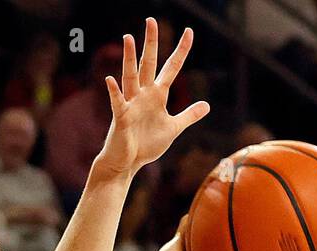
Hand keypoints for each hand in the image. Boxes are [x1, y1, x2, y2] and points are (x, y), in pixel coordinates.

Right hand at [93, 18, 209, 181]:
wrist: (127, 163)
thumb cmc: (146, 145)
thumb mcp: (173, 128)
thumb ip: (189, 116)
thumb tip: (206, 105)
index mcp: (157, 96)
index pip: (171, 68)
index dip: (181, 51)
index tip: (189, 32)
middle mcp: (143, 95)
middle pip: (148, 64)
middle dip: (151, 44)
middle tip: (151, 21)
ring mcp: (131, 104)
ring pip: (130, 77)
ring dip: (129, 58)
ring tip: (128, 38)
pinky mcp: (121, 118)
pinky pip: (117, 103)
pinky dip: (114, 92)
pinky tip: (110, 80)